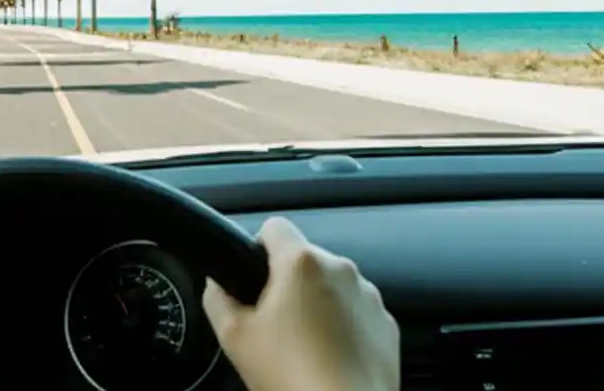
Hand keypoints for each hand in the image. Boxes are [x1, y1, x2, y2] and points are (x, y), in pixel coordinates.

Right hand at [202, 217, 398, 390]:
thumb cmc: (293, 377)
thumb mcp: (234, 337)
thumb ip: (217, 298)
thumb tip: (217, 285)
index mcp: (301, 263)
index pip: (274, 227)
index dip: (258, 248)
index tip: (253, 277)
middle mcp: (341, 270)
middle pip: (304, 260)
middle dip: (288, 284)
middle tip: (273, 325)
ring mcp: (369, 296)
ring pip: (332, 286)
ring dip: (318, 305)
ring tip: (303, 346)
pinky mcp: (386, 323)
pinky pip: (357, 312)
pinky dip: (343, 326)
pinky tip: (329, 356)